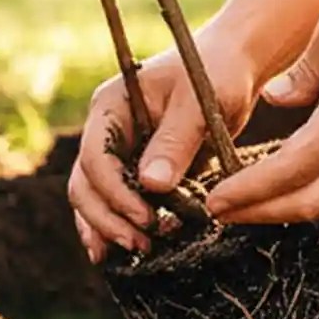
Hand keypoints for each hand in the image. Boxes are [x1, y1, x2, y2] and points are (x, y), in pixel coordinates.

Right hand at [70, 26, 263, 262]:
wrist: (233, 68)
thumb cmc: (216, 73)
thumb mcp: (199, 103)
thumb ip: (175, 141)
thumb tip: (152, 185)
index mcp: (112, 105)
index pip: (95, 156)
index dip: (114, 192)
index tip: (145, 217)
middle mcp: (107, 130)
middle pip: (85, 182)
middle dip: (106, 217)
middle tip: (141, 243)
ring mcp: (119, 150)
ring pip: (93, 196)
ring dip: (108, 227)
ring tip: (138, 250)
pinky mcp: (137, 168)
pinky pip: (116, 201)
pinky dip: (119, 224)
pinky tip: (127, 250)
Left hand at [205, 0, 318, 223]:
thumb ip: (302, 70)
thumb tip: (275, 100)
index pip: (286, 173)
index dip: (246, 192)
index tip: (214, 200)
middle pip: (305, 204)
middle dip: (257, 214)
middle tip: (220, 212)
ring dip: (289, 213)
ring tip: (253, 208)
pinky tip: (301, 193)